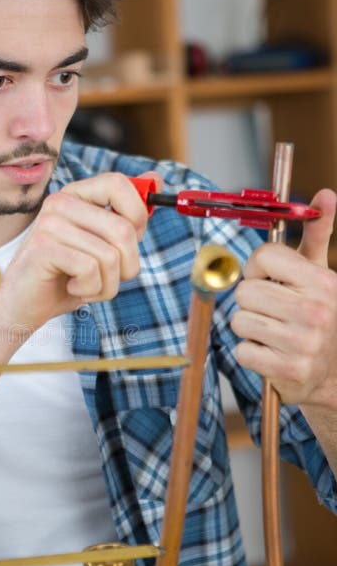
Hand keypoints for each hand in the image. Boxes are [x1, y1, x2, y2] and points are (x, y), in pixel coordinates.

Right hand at [0, 171, 156, 334]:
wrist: (24, 307)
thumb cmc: (66, 277)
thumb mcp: (103, 246)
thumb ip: (127, 216)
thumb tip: (157, 180)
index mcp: (76, 195)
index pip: (119, 183)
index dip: (138, 214)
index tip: (132, 240)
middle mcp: (60, 202)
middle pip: (123, 229)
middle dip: (128, 265)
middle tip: (108, 278)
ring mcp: (49, 223)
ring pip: (110, 256)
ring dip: (107, 284)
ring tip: (86, 286)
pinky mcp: (43, 248)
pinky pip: (91, 270)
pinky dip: (90, 290)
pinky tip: (72, 288)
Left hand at [232, 188, 336, 406]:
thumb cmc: (322, 316)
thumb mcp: (322, 275)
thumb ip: (317, 235)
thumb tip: (325, 194)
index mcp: (323, 282)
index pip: (264, 256)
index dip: (258, 268)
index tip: (269, 280)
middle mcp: (315, 311)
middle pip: (245, 291)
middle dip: (252, 301)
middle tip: (271, 310)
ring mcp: (302, 344)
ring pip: (239, 321)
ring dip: (250, 327)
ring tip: (273, 332)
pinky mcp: (287, 371)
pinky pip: (242, 351)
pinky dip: (251, 353)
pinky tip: (272, 353)